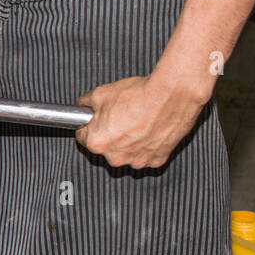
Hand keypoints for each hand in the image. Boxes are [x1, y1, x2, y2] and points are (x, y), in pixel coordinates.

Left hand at [75, 75, 207, 169]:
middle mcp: (115, 157)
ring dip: (129, 141)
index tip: (96, 121)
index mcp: (97, 143)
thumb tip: (83, 106)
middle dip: (110, 134)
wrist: (171, 95)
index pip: (83, 137)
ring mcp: (137, 161)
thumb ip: (85, 103)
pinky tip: (150, 129)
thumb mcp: (100, 93)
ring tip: (137, 122)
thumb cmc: (139, 96)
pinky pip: (146, 154)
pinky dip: (147, 144)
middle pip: (106, 147)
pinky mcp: (157, 160)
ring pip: (126, 152)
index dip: (89, 125)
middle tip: (120, 117)